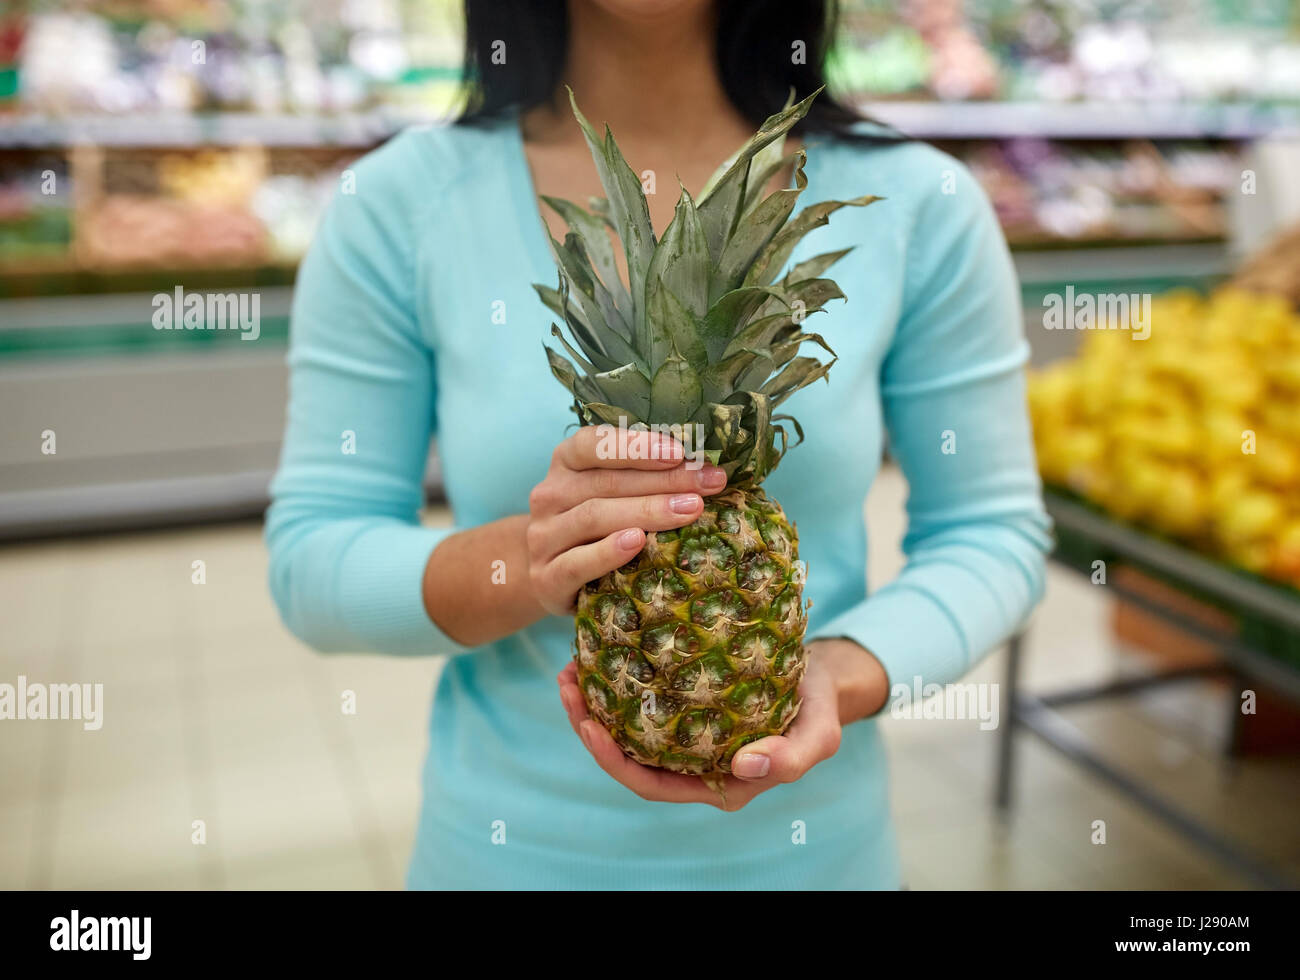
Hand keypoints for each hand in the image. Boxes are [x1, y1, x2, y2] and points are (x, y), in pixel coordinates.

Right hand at [525, 426, 727, 614]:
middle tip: (709, 482)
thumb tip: (706, 464)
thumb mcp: (612, 494)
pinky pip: (577, 562)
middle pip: (606, 482)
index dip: (636, 445)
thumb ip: (643, 475)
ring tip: (691, 509)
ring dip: (647, 511)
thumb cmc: (598, 529)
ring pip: (594, 517)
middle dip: (664, 480)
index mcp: (565, 463)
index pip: (593, 444)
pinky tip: (638, 542)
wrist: (553, 579)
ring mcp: (543, 537)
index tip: (680, 451)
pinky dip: (608, 551)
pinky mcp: (546, 577)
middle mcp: (548, 495)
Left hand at [557, 638, 888, 810]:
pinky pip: (640, 701)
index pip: (652, 784)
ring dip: (593, 702)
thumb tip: (746, 766)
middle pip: (628, 757)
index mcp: (719, 782)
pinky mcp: (684, 705)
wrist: (824, 674)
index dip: (614, 762)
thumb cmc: (820, 706)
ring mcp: (686, 735)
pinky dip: (616, 681)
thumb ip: (791, 758)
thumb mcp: (819, 734)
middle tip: (567, 684)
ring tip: (571, 665)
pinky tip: (600, 651)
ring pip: (627, 729)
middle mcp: (695, 763)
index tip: (588, 723)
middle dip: (588, 725)